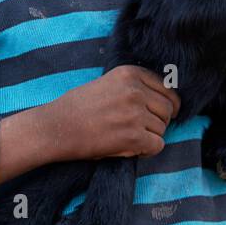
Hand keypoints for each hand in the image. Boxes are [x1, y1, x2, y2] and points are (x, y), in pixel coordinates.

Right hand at [47, 65, 180, 160]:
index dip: (167, 103)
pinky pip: (158, 145)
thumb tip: (163, 99)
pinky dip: (147, 150)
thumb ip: (133, 86)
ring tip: (128, 137)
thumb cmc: (78, 107)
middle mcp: (135, 91)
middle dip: (159, 120)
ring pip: (163, 128)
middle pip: (168, 108)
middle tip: (141, 128)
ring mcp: (135, 114)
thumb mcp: (107, 83)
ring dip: (150, 136)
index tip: (160, 112)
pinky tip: (131, 148)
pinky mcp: (133, 137)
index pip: (166, 87)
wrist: (57, 127)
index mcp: (129, 73)